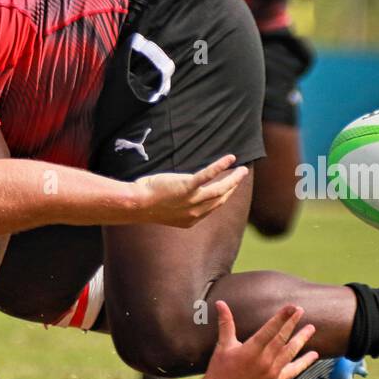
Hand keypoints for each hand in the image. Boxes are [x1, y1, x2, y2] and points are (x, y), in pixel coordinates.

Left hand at [133, 155, 247, 227]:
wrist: (136, 204)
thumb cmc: (146, 203)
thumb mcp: (166, 208)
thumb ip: (179, 203)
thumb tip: (183, 192)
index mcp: (191, 219)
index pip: (213, 207)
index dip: (224, 196)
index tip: (230, 187)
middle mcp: (195, 213)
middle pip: (221, 198)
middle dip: (233, 187)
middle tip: (242, 176)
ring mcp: (192, 201)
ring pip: (220, 189)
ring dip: (233, 179)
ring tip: (242, 169)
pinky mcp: (188, 187)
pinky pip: (209, 176)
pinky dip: (221, 166)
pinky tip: (231, 158)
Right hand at [200, 302, 318, 378]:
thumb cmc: (219, 369)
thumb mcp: (222, 345)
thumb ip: (225, 323)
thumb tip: (220, 303)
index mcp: (250, 350)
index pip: (270, 330)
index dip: (282, 317)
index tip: (292, 307)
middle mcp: (263, 361)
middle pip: (282, 338)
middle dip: (292, 323)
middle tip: (301, 310)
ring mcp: (271, 373)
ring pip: (290, 352)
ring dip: (301, 339)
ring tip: (311, 328)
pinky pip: (293, 371)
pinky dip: (304, 362)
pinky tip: (314, 354)